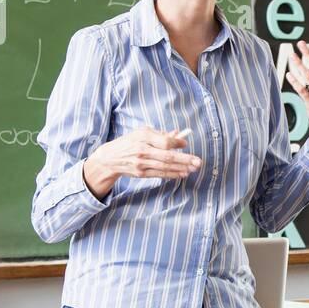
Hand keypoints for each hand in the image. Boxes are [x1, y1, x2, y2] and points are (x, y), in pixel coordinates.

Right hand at [83, 127, 201, 200]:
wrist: (110, 158)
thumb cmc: (129, 142)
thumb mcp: (142, 133)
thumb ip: (160, 134)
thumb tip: (178, 135)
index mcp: (143, 136)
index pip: (164, 141)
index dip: (177, 143)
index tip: (186, 144)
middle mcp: (142, 150)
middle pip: (167, 156)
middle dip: (185, 159)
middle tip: (198, 161)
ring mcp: (141, 163)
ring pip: (165, 167)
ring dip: (181, 168)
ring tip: (193, 168)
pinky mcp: (141, 173)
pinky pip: (160, 174)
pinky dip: (172, 174)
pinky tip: (182, 173)